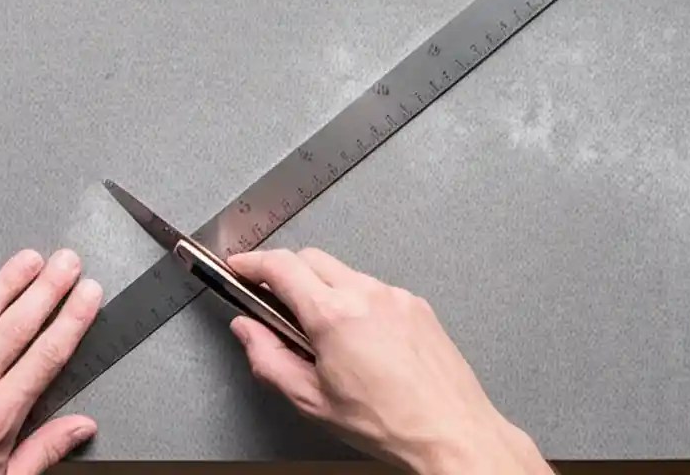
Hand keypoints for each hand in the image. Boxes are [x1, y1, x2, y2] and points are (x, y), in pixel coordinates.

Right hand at [226, 248, 550, 474]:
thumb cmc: (389, 422)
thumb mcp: (311, 400)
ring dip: (322, 288)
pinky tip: (357, 338)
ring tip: (321, 333)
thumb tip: (248, 332)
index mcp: (334, 315)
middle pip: (311, 258)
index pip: (280, 266)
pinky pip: (373, 289)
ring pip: (344, 272)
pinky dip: (355, 301)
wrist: (449, 431)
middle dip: (285, 272)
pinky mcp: (416, 304)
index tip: (239, 267)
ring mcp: (395, 296)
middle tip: (272, 300)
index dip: (251, 263)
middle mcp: (366, 294)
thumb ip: (268, 359)